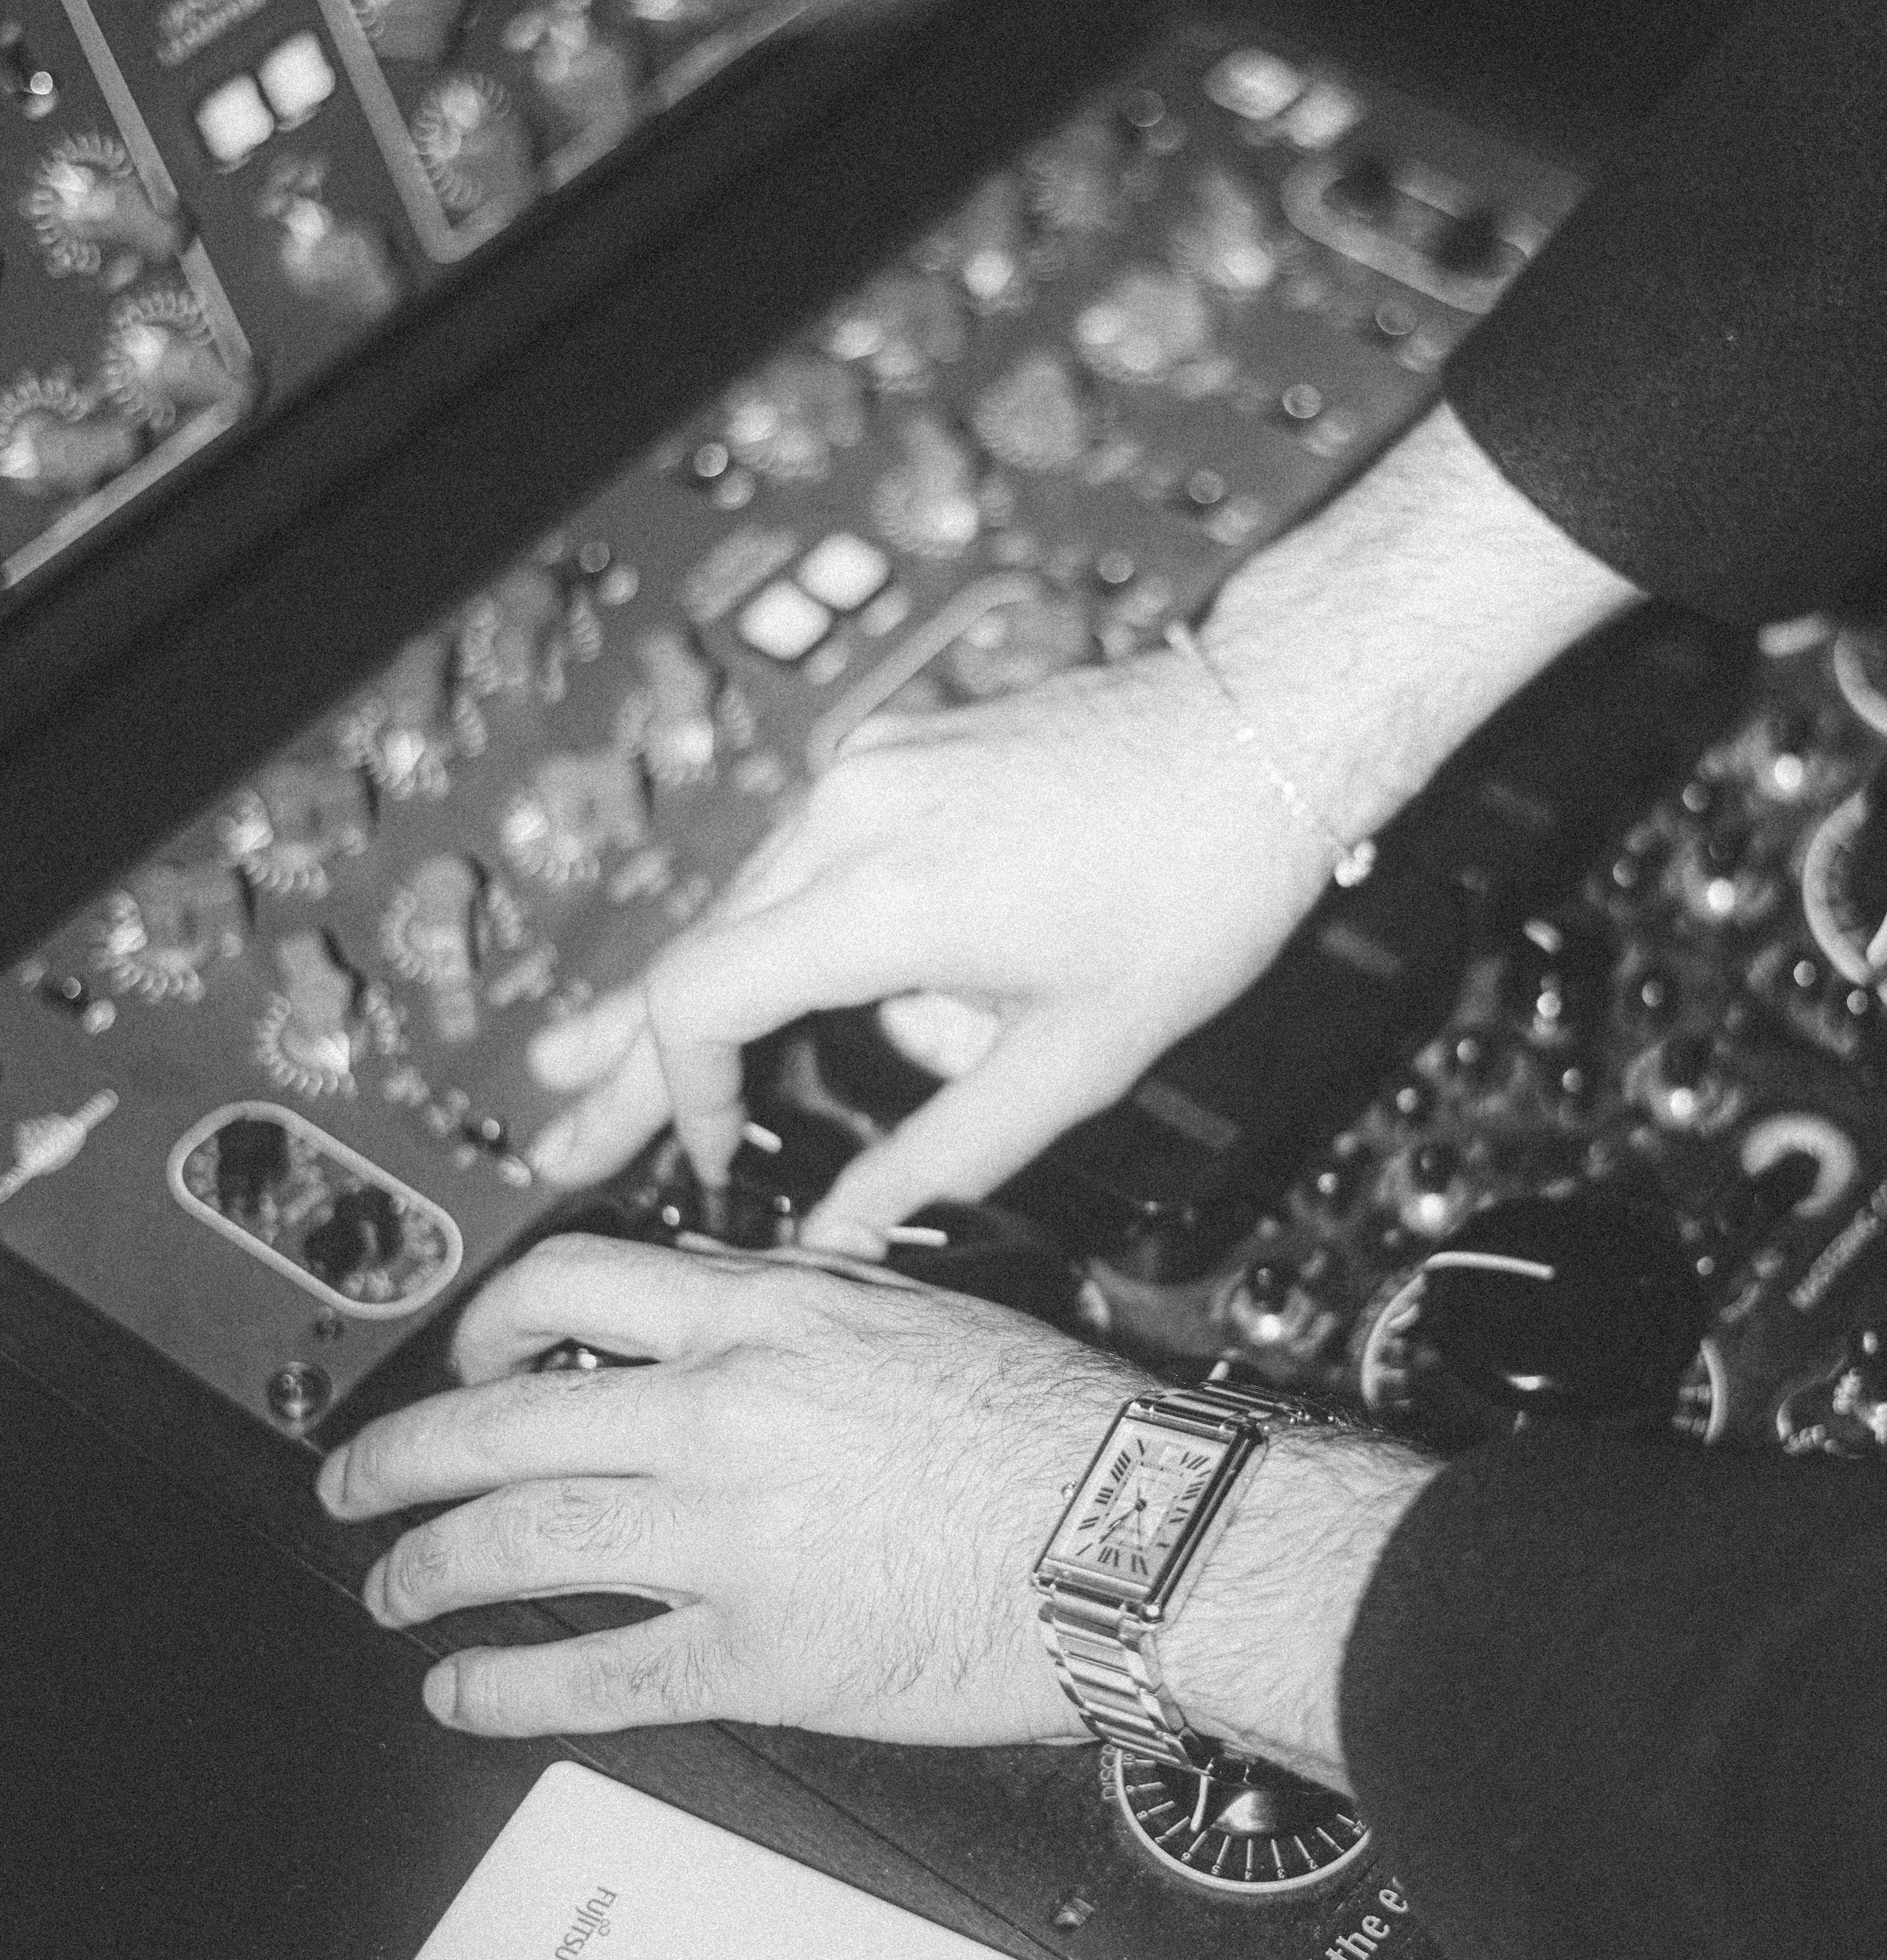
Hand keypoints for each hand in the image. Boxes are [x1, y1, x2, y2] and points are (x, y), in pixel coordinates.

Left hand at [318, 1232, 1147, 1743]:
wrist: (1140, 1532)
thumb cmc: (1061, 1429)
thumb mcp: (915, 1312)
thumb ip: (802, 1306)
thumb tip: (724, 1306)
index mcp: (769, 1321)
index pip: (573, 1288)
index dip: (488, 1327)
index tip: (467, 1359)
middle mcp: (726, 1414)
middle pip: (506, 1420)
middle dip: (399, 1457)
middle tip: (354, 1484)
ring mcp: (731, 1538)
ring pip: (521, 1541)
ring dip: (427, 1569)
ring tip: (389, 1589)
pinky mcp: (760, 1653)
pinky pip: (596, 1671)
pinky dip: (506, 1686)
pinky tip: (463, 1693)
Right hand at [523, 409, 1636, 1247]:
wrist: (1260, 726)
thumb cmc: (1197, 886)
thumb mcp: (1078, 1057)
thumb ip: (947, 1154)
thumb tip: (851, 1233)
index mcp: (886, 896)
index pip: (704, 1000)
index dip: (678, 1093)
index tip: (704, 1158)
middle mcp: (850, 814)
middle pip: (698, 949)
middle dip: (624, 1054)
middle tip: (554, 1126)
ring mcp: (868, 769)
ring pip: (746, 903)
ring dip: (702, 992)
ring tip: (597, 1062)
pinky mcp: (895, 750)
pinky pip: (807, 857)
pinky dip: (781, 928)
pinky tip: (793, 981)